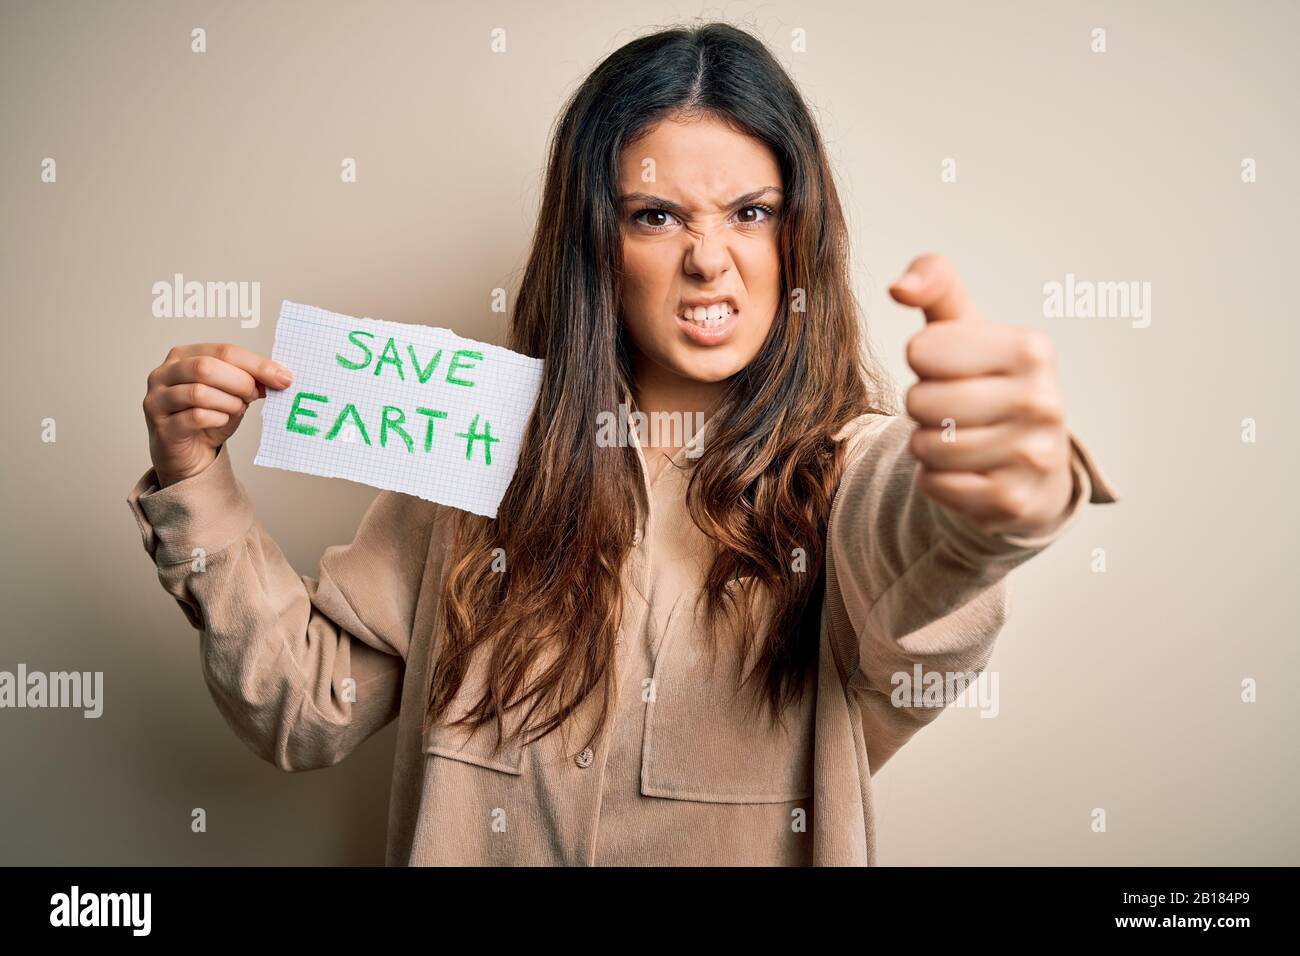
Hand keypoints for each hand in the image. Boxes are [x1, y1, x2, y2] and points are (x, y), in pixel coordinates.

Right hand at [142, 343, 292, 487]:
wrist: (189, 454)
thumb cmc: (209, 418)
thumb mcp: (234, 394)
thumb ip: (250, 380)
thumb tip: (279, 376)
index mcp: (184, 355)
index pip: (225, 351)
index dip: (257, 364)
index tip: (283, 378)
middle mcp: (164, 373)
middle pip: (206, 367)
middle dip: (240, 383)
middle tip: (254, 396)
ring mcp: (158, 399)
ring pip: (199, 392)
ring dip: (229, 403)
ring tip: (236, 409)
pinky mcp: (162, 426)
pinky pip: (195, 417)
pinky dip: (217, 419)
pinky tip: (221, 421)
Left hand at [889, 254, 1073, 537]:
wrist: (1034, 463)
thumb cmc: (988, 381)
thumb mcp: (967, 327)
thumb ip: (935, 283)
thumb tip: (899, 288)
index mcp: (1031, 348)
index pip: (922, 349)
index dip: (922, 360)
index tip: (952, 367)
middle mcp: (1043, 400)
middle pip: (919, 401)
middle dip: (920, 407)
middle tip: (949, 409)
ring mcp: (1033, 455)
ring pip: (925, 447)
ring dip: (925, 445)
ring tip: (955, 438)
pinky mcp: (1014, 501)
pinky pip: (935, 486)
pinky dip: (935, 480)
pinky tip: (964, 472)